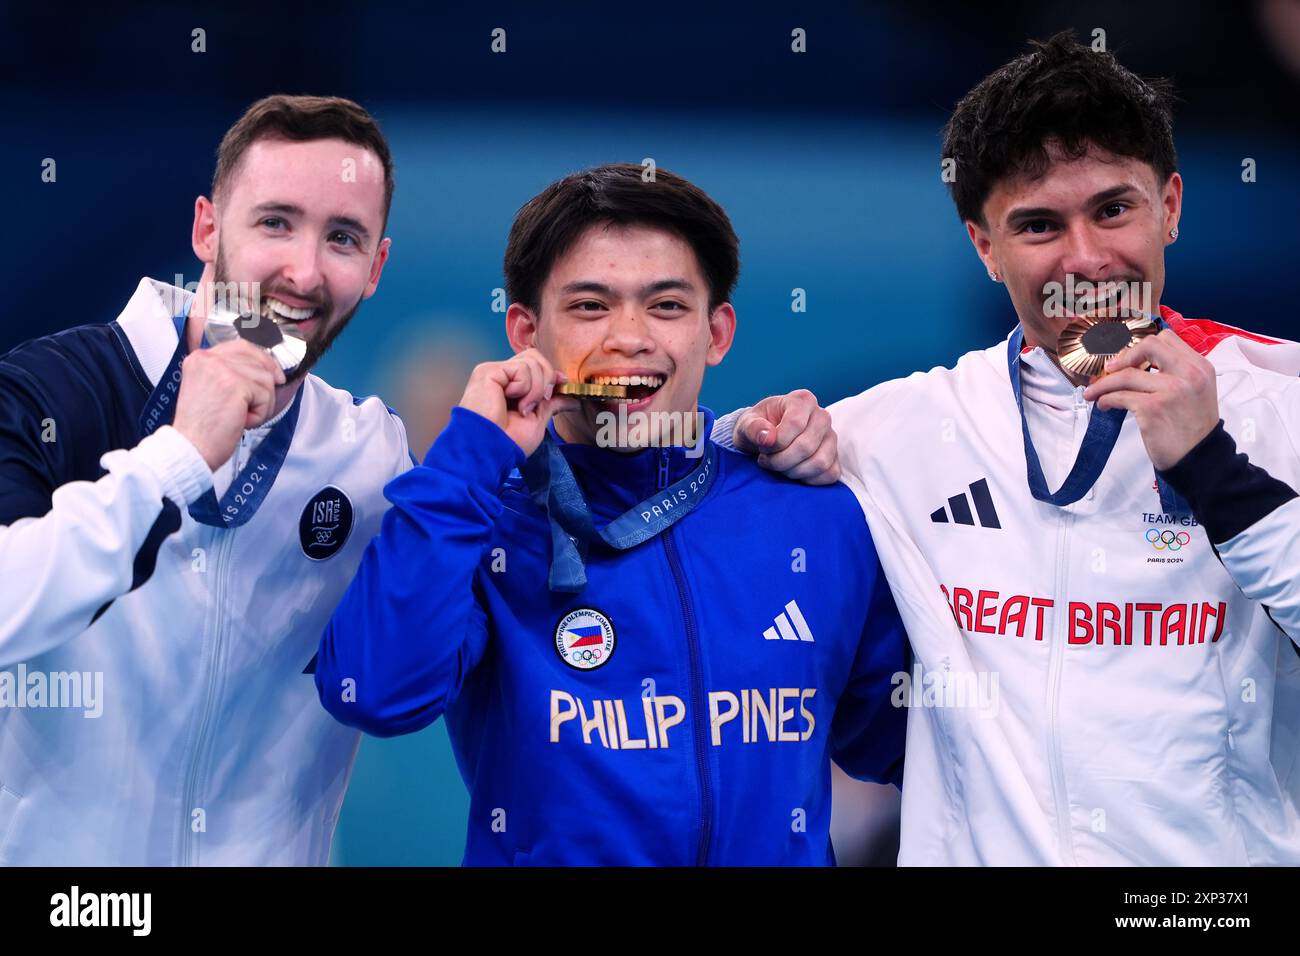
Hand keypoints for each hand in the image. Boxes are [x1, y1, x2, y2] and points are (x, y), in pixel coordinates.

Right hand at [172, 339, 284, 469]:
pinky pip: (266, 396)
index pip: (242, 346)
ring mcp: (222, 369)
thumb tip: (265, 369)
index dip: (262, 360)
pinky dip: (260, 414)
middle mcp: (209, 358)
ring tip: (239, 416)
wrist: (190, 447)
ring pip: (266, 380)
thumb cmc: (201, 428)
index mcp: (200, 358)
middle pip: (258, 362)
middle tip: (254, 406)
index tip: (273, 374)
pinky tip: (241, 421)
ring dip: (261, 404)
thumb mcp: (210, 389)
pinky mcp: (236, 385)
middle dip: (264, 387)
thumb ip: (229, 374)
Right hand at [458, 348, 579, 455]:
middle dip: (547, 379)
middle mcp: (502, 376)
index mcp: (512, 385)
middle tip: (539, 402)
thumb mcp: (537, 420)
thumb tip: (573, 401)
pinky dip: (524, 387)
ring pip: (532, 362)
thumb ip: (552, 404)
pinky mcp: (488, 372)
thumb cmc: (509, 441)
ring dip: (535, 390)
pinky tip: (511, 401)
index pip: (536, 365)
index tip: (562, 385)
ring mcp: (495, 372)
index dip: (551, 373)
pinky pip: (521, 369)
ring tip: (522, 408)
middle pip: (535, 357)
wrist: (492, 450)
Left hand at [732, 389, 839, 483]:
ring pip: (820, 462)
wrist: (766, 438)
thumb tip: (768, 438)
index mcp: (802, 400)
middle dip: (781, 461)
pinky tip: (792, 472)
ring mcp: (831, 438)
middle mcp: (822, 416)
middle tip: (766, 461)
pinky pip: (830, 474)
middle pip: (806, 446)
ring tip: (778, 466)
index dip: (776, 443)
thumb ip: (753, 428)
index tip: (762, 448)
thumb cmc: (757, 428)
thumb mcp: (747, 424)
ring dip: (793, 472)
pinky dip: (809, 479)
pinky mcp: (835, 457)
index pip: (795, 424)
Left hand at [1082, 328, 1218, 470]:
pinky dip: (1106, 399)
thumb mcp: (1197, 391)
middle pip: (1148, 346)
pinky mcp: (1153, 408)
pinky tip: (1104, 405)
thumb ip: (1177, 373)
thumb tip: (1138, 364)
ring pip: (1126, 374)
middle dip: (1123, 356)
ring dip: (1104, 383)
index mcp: (1200, 367)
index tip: (1127, 360)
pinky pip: (1120, 396)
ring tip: (1094, 392)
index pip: (1166, 339)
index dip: (1141, 347)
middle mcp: (1188, 374)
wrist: (1200, 458)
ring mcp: (1171, 390)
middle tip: (1109, 369)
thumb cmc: (1193, 428)